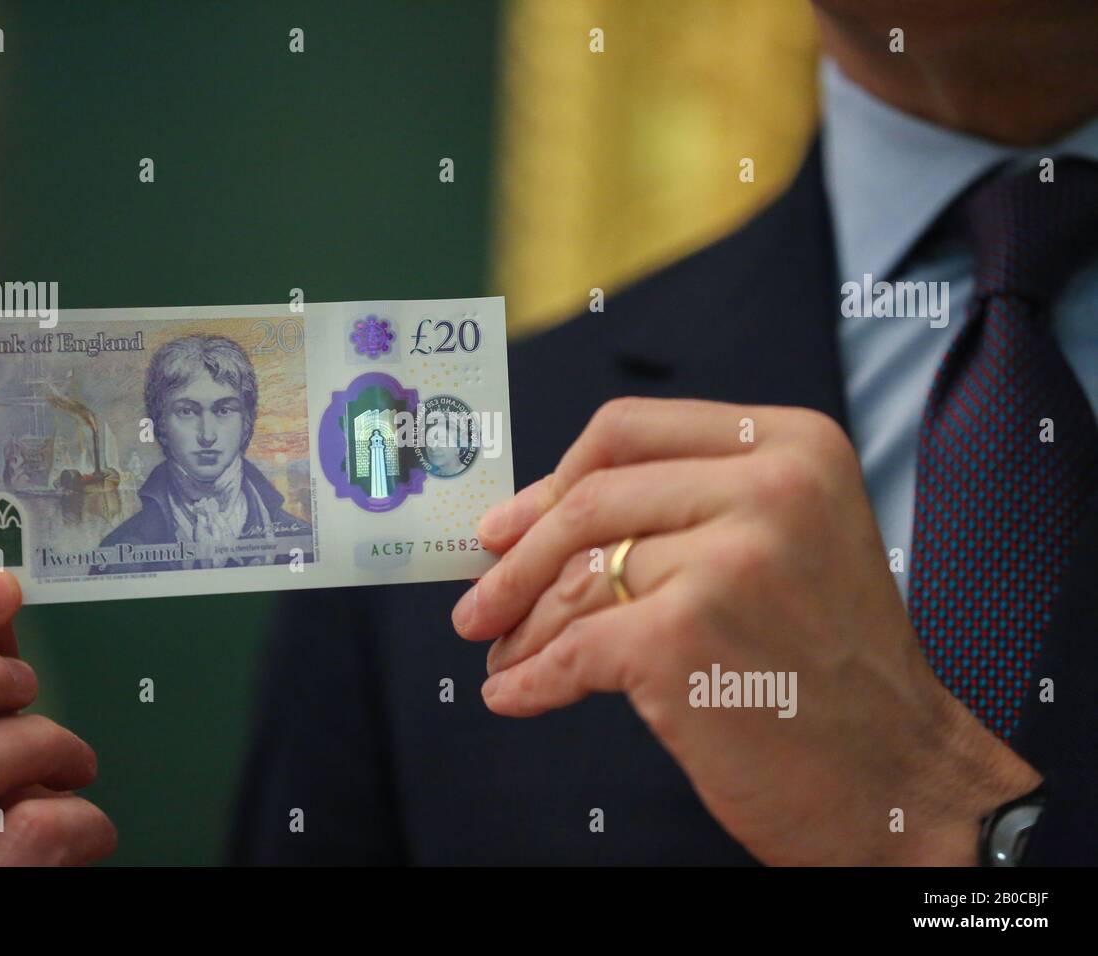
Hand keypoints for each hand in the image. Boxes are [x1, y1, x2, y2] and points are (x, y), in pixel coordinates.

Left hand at [453, 398, 1041, 864]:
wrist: (900, 778)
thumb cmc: (829, 669)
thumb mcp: (786, 543)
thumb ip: (682, 508)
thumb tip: (531, 517)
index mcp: (791, 445)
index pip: (628, 430)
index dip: (554, 479)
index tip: (508, 525)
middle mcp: (768, 486)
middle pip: (590, 500)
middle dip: (516, 559)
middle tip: (478, 604)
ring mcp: (727, 559)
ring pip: (577, 577)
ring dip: (523, 623)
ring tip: (503, 654)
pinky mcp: (684, 636)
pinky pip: (573, 648)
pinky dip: (534, 677)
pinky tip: (517, 693)